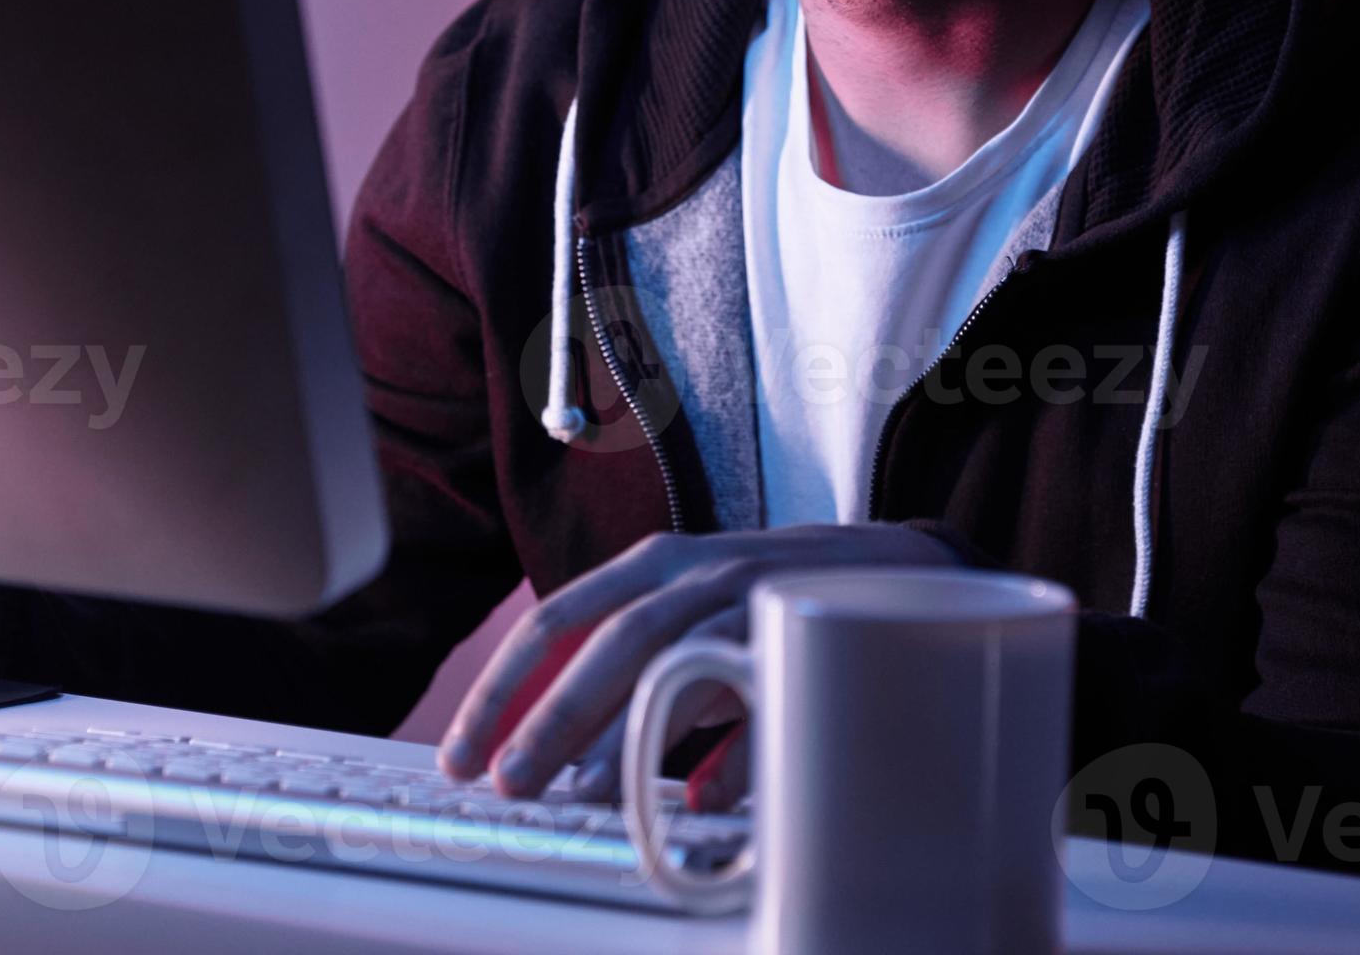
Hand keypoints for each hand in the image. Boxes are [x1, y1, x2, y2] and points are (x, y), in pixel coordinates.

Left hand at [435, 523, 959, 809]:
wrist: (896, 562)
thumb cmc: (775, 601)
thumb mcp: (693, 625)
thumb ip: (636, 684)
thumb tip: (580, 775)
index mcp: (653, 566)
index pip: (556, 619)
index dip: (501, 688)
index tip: (462, 755)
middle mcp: (696, 571)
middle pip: (607, 638)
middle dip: (550, 714)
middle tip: (509, 781)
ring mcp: (753, 595)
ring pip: (678, 656)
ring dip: (627, 729)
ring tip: (586, 792)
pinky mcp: (809, 627)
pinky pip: (762, 687)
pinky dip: (735, 746)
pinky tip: (707, 797)